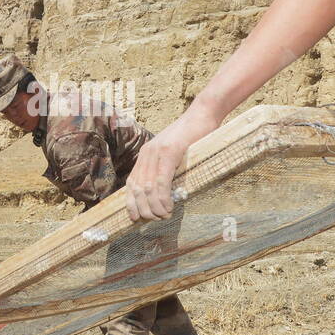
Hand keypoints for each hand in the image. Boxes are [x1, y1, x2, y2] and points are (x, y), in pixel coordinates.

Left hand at [125, 107, 219, 221]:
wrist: (204, 114)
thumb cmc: (194, 136)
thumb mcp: (175, 153)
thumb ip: (166, 168)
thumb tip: (165, 193)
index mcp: (146, 154)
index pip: (131, 183)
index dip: (131, 203)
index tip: (136, 218)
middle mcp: (147, 153)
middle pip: (137, 189)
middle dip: (144, 209)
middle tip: (155, 219)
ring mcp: (157, 152)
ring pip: (149, 188)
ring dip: (155, 206)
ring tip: (164, 215)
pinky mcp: (170, 152)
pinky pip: (162, 181)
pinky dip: (163, 197)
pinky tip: (169, 206)